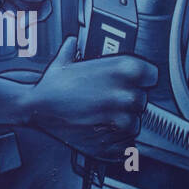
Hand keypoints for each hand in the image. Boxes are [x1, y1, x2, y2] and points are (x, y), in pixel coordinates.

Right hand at [26, 36, 156, 160]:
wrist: (36, 108)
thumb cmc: (52, 86)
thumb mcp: (67, 60)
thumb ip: (74, 49)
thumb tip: (73, 43)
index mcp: (124, 70)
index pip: (152, 75)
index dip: (142, 79)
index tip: (134, 82)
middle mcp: (125, 96)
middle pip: (142, 101)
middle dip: (128, 102)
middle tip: (108, 101)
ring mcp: (120, 122)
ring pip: (135, 124)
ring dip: (122, 122)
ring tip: (103, 117)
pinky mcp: (111, 143)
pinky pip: (126, 145)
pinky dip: (117, 142)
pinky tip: (102, 131)